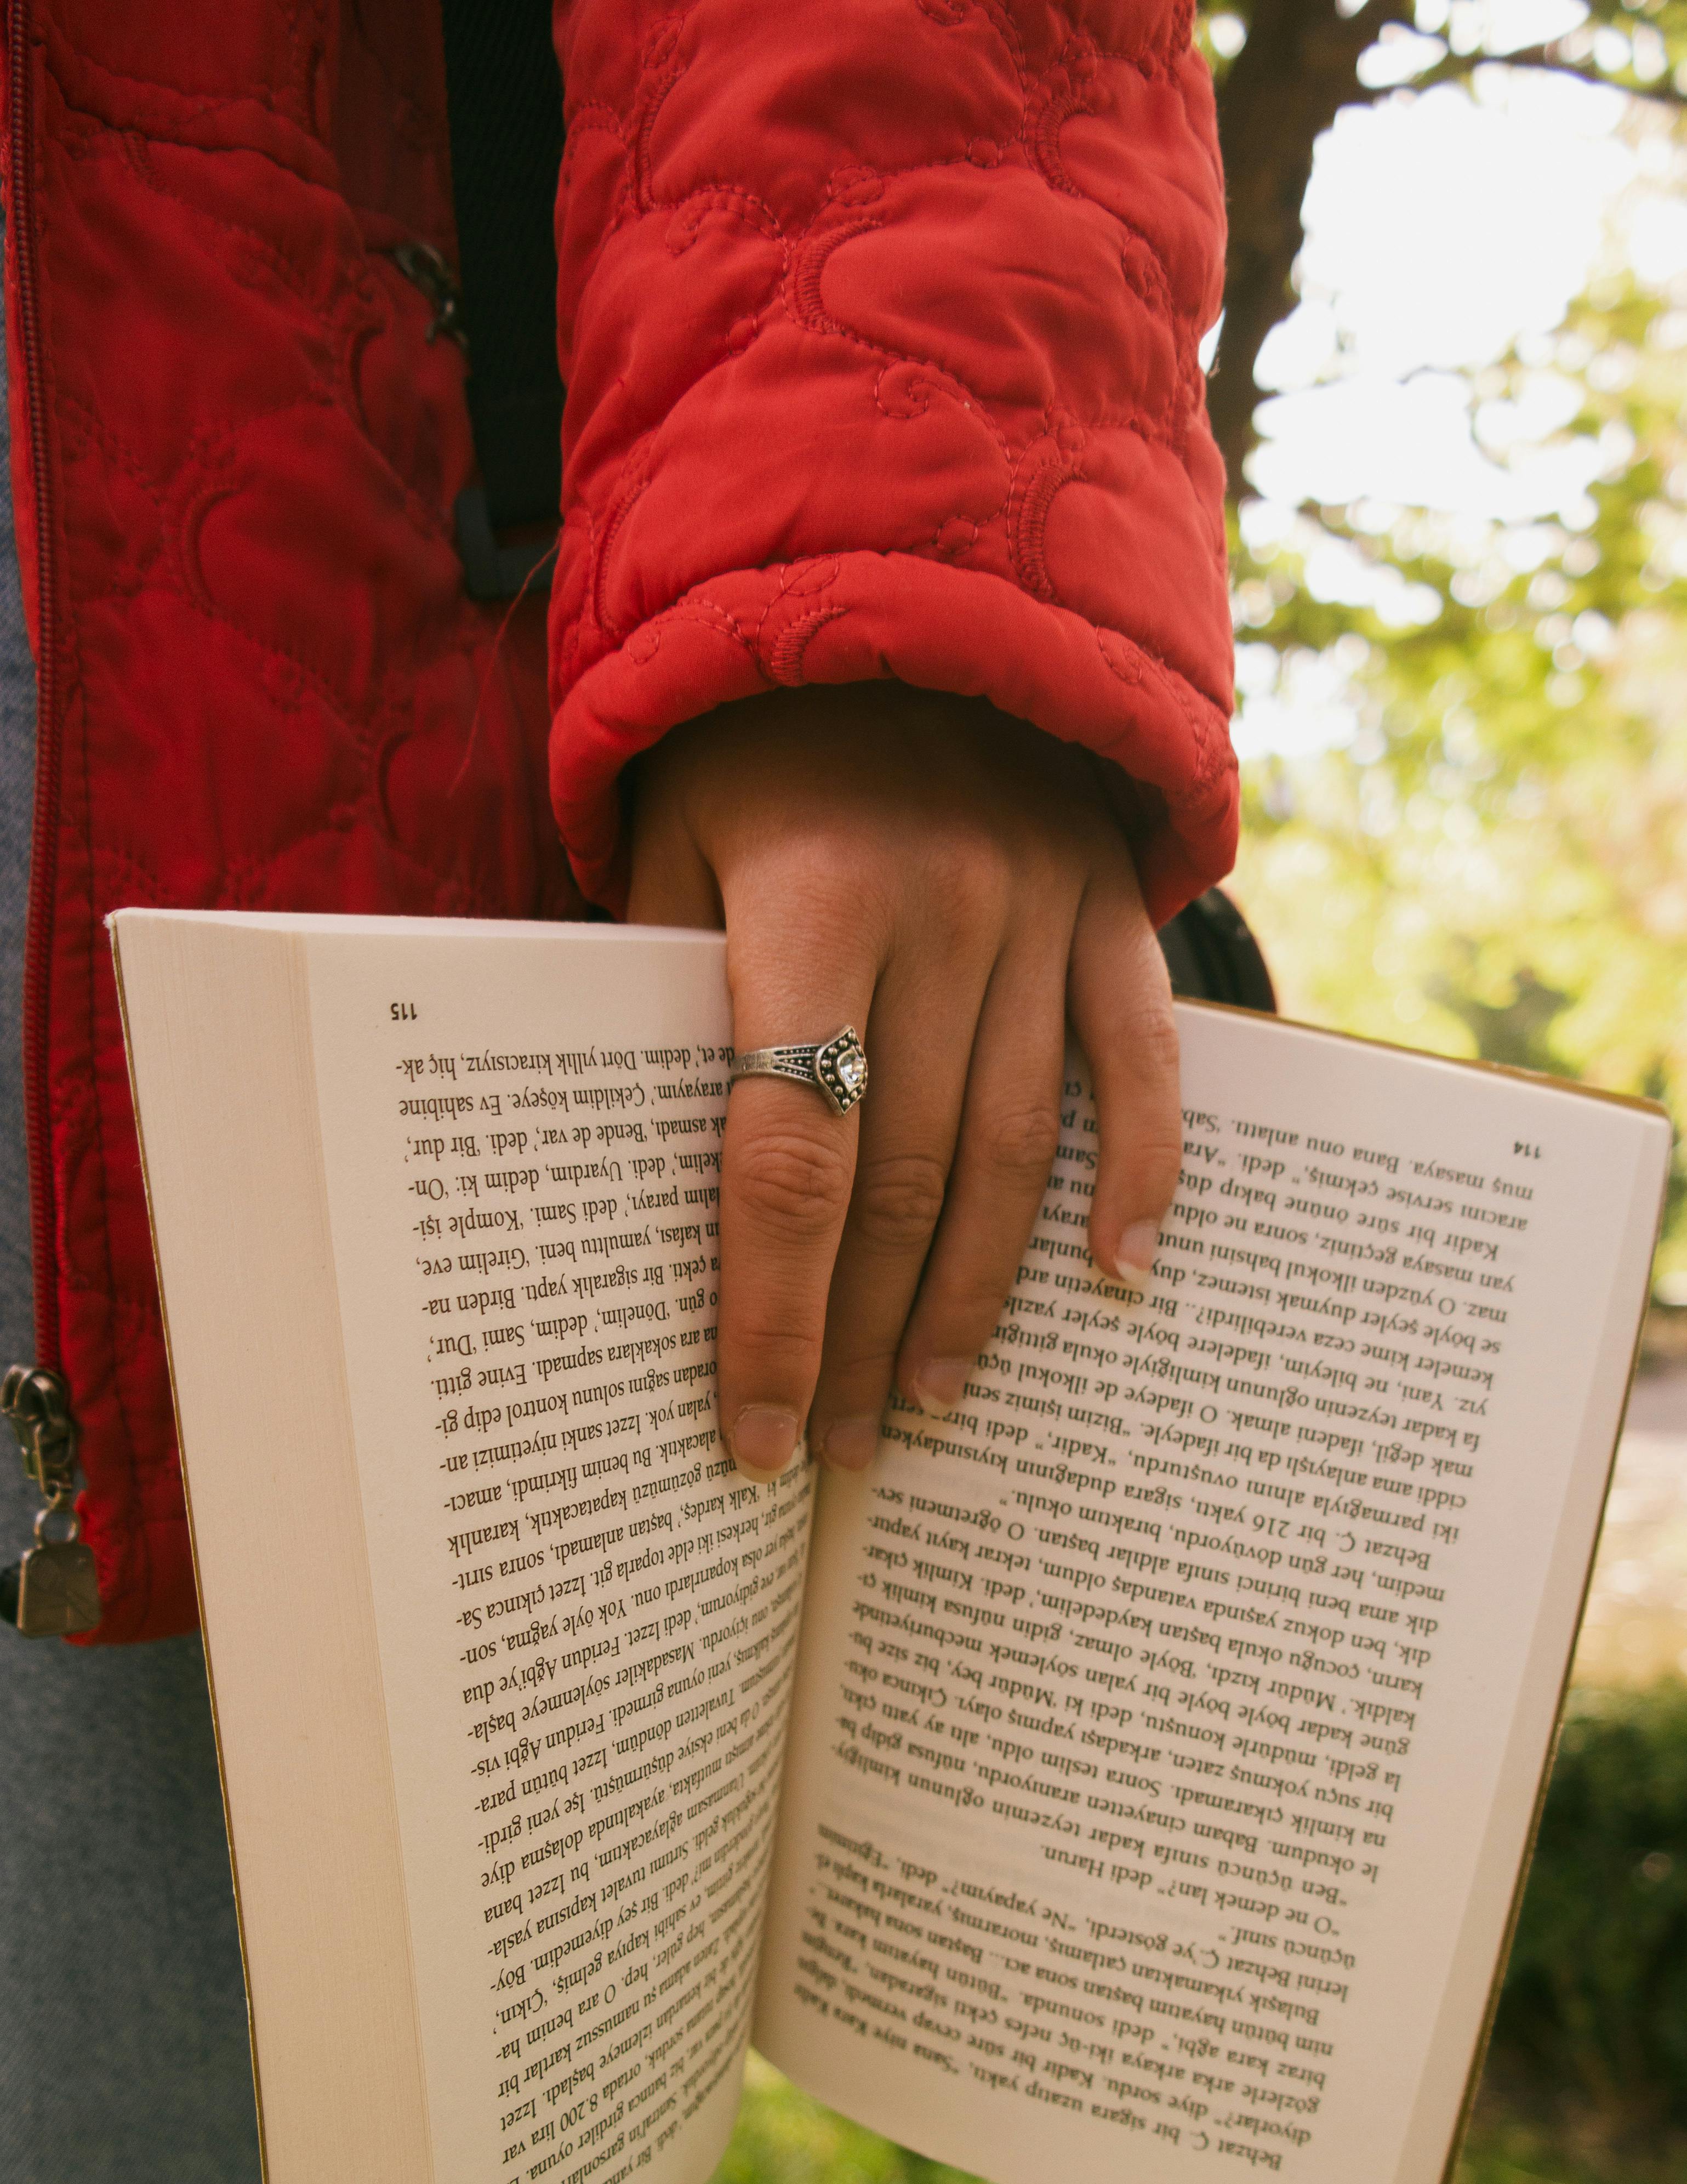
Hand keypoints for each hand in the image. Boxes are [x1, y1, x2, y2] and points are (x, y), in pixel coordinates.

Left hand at [626, 686, 1179, 1480]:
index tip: (752, 1432)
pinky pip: (1139, 1063)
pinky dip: (1133, 1176)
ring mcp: (1043, 908)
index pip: (787, 1159)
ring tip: (923, 1405)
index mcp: (813, 899)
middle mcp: (944, 910)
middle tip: (828, 1447)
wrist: (897, 575)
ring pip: (1013, 1153)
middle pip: (901, 1182)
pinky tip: (1111, 1281)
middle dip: (856, 1336)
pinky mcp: (1109, 905)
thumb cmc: (741, 740)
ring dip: (969, 1298)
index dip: (769, 1316)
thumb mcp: (668, 851)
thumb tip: (666, 1207)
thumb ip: (674, 1007)